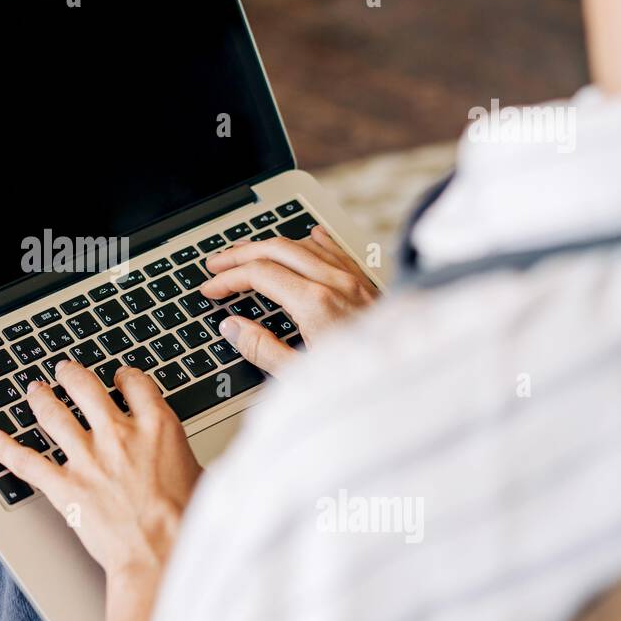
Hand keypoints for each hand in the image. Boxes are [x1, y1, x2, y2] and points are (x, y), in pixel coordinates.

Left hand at [0, 358, 200, 620]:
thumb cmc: (189, 524)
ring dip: (40, 399)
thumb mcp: (206, 475)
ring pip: (52, 414)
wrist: (162, 556)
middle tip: (64, 371)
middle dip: (71, 375)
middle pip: (86, 386)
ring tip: (34, 391)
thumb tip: (203, 460)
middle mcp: (118, 434)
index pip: (135, 383)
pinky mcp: (65, 487)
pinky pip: (27, 461)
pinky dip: (5, 448)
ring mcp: (88, 458)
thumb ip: (191, 458)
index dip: (124, 377)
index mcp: (157, 426)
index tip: (120, 379)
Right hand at [200, 226, 379, 376]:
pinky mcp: (368, 284)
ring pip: (304, 244)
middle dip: (241, 254)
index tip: (211, 289)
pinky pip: (336, 249)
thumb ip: (262, 349)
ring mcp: (354, 279)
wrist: (408, 380)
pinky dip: (314, 242)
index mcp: (315, 303)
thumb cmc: (362, 382)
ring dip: (271, 245)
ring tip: (249, 253)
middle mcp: (335, 283)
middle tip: (217, 263)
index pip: (259, 274)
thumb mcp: (301, 376)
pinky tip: (307, 238)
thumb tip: (233, 328)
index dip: (228, 279)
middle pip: (277, 249)